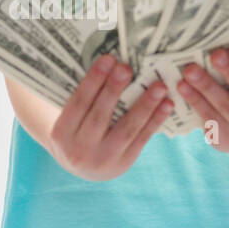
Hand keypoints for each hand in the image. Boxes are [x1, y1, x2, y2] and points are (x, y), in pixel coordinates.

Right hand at [48, 54, 174, 180]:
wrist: (84, 169)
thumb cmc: (79, 131)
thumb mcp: (72, 118)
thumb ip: (86, 97)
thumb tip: (112, 64)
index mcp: (61, 134)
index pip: (78, 103)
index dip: (93, 80)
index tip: (107, 58)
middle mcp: (80, 151)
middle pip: (99, 116)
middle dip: (114, 90)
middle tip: (127, 68)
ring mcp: (103, 159)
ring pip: (126, 129)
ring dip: (144, 105)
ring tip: (159, 86)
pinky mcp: (124, 163)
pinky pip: (141, 139)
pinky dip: (155, 120)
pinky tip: (166, 104)